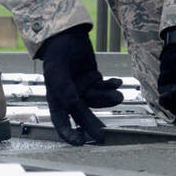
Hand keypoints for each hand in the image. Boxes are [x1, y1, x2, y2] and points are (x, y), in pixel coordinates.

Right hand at [36, 26, 123, 144]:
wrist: (67, 33)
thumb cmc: (57, 50)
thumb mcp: (57, 69)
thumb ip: (63, 86)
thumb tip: (72, 103)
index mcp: (56, 97)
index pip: (61, 121)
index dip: (69, 134)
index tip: (80, 142)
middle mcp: (70, 95)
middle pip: (83, 114)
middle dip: (93, 124)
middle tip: (103, 135)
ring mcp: (83, 87)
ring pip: (97, 100)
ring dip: (108, 98)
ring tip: (118, 94)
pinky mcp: (93, 78)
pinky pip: (104, 87)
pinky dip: (111, 86)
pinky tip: (117, 82)